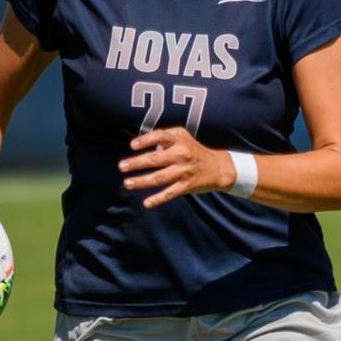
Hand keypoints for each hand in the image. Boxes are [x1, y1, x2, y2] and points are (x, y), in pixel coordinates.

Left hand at [119, 127, 233, 208]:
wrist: (218, 167)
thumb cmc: (194, 150)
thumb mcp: (183, 137)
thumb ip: (164, 138)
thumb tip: (143, 145)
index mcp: (179, 140)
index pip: (160, 137)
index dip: (145, 140)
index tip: (132, 146)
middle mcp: (182, 155)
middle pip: (155, 159)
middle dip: (137, 163)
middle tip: (122, 167)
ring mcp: (184, 171)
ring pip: (159, 178)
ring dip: (142, 181)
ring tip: (127, 183)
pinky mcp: (186, 186)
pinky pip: (170, 193)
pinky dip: (158, 199)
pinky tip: (146, 203)